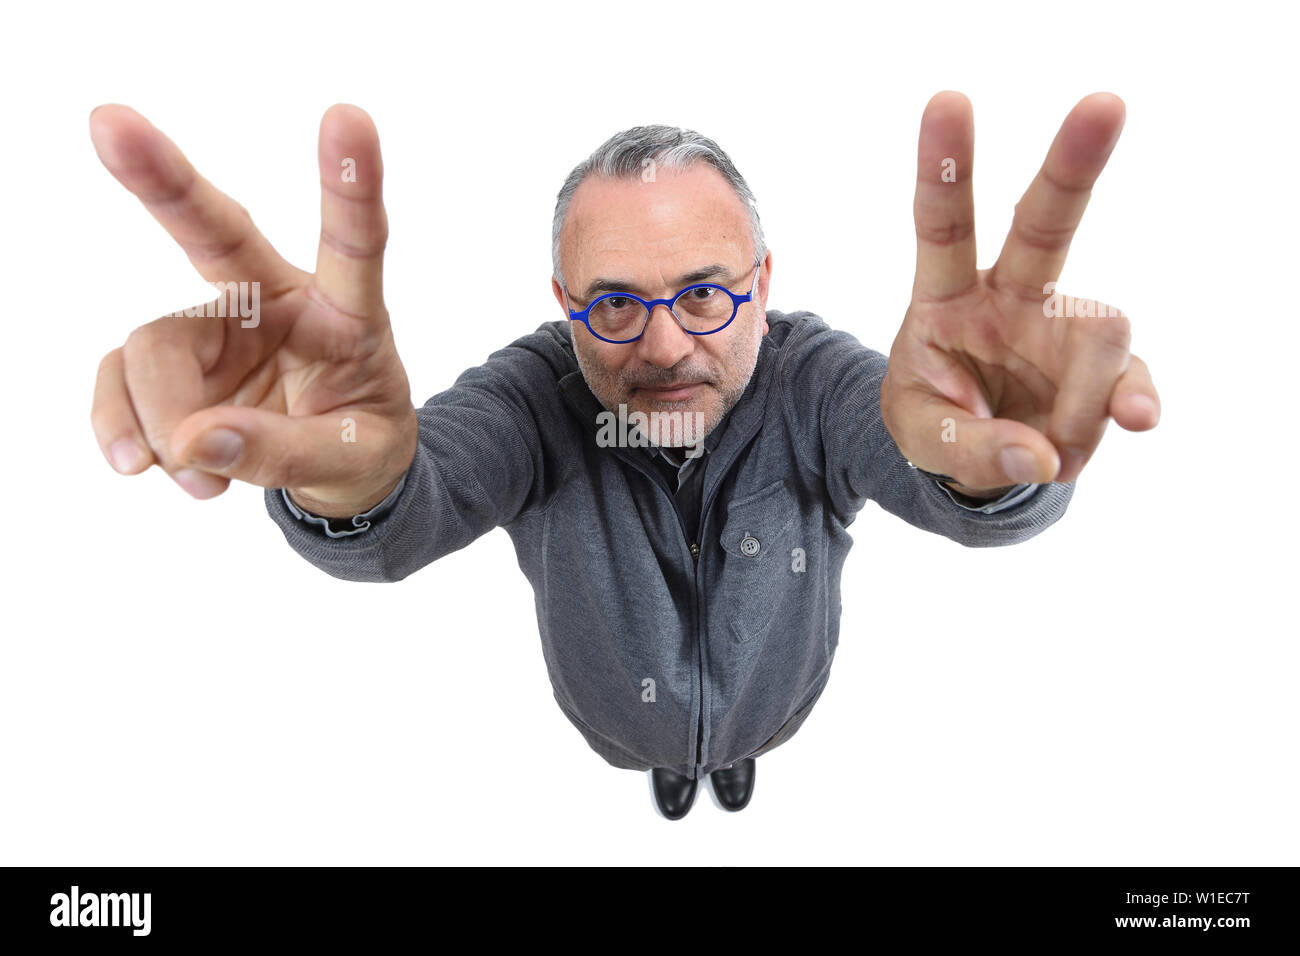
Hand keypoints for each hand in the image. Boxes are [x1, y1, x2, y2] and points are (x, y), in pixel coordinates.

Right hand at [89, 104, 416, 516]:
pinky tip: (144, 463)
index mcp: (344, 314)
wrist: (339, 476)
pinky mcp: (169, 360)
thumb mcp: (354, 461)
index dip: (350, 185)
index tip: (349, 116)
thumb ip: (283, 453)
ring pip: (154, 350)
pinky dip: (123, 429)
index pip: (353, 244)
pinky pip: (118, 381)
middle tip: (108, 122)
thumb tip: (192, 443)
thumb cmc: (361, 445)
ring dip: (162, 426)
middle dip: (165, 179)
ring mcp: (214, 327)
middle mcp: (273, 302)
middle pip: (216, 233)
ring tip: (202, 482)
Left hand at [880, 92, 1159, 491]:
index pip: (944, 226)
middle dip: (1073, 164)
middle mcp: (1013, 296)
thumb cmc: (937, 423)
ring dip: (1080, 399)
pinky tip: (1135, 417)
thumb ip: (969, 448)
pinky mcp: (1106, 370)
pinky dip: (1130, 403)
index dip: (946, 168)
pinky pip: (1132, 379)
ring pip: (1100, 331)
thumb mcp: (924, 439)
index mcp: (948, 298)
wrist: (979, 459)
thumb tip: (1040, 457)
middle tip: (1105, 104)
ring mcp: (1065, 329)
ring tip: (1047, 447)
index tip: (949, 101)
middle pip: (1046, 221)